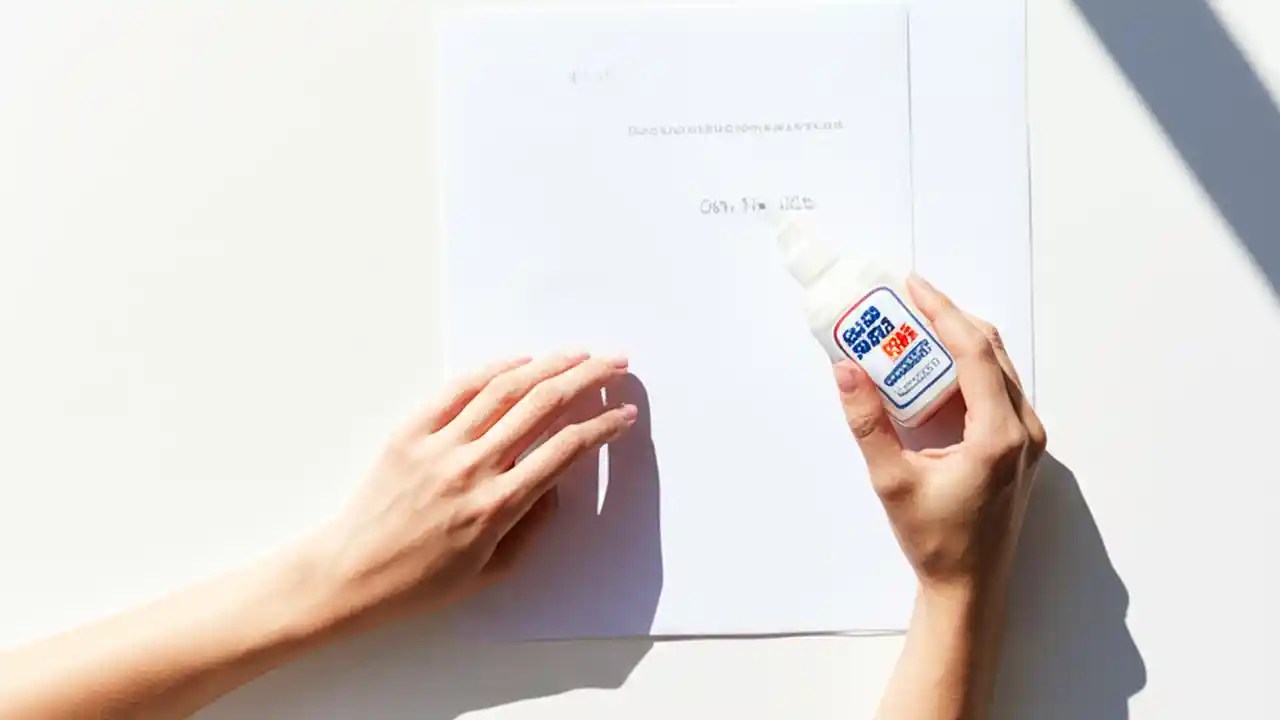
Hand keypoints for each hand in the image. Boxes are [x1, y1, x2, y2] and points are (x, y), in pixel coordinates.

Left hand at [306, 352, 637, 626]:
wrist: (351, 573)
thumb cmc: (422, 582)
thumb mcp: (492, 570)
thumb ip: (532, 525)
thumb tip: (554, 483)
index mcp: (498, 507)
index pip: (566, 450)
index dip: (602, 427)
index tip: (624, 413)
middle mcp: (473, 468)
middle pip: (544, 405)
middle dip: (588, 379)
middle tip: (615, 363)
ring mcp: (440, 445)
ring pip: (505, 388)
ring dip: (549, 365)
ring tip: (578, 354)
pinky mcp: (411, 431)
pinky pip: (459, 389)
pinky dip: (494, 369)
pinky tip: (521, 361)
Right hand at [833, 275, 1045, 593]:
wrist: (968, 587)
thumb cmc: (936, 542)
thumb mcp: (891, 481)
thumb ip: (867, 423)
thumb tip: (847, 371)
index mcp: (1000, 435)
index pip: (974, 353)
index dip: (943, 312)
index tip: (912, 287)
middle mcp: (1023, 430)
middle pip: (990, 352)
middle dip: (947, 319)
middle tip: (905, 302)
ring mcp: (1027, 439)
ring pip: (995, 368)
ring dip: (956, 343)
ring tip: (913, 329)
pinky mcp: (1018, 446)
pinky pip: (995, 390)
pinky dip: (963, 370)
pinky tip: (930, 372)